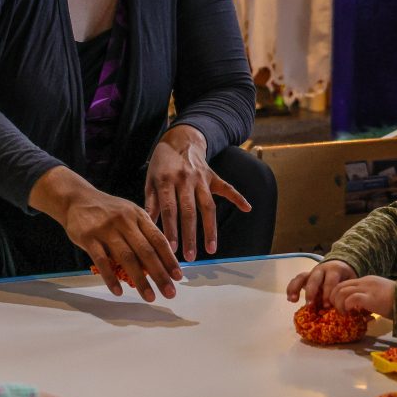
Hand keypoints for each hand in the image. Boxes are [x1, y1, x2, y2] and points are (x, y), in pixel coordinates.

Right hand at [30, 167, 180, 301]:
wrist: (76, 198)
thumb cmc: (108, 210)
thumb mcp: (130, 213)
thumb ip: (144, 233)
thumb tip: (160, 260)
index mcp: (138, 216)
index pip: (158, 240)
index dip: (169, 259)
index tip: (178, 277)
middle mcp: (125, 221)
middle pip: (146, 251)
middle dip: (160, 274)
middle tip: (170, 293)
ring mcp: (106, 229)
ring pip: (127, 258)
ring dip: (140, 280)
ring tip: (150, 297)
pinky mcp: (88, 238)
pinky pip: (102, 261)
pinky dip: (111, 278)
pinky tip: (119, 292)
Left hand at [145, 126, 250, 261]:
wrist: (179, 140)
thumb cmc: (161, 165)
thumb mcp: (150, 180)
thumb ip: (150, 203)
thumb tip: (148, 228)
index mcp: (166, 181)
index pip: (170, 209)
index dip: (171, 230)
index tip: (171, 249)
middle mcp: (185, 179)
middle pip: (189, 211)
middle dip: (190, 236)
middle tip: (190, 256)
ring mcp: (201, 178)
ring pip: (207, 206)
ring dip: (210, 229)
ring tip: (211, 248)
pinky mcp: (213, 176)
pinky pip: (227, 188)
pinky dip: (238, 197)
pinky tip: (247, 208)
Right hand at [286, 260, 355, 307]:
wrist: (340, 266)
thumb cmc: (345, 279)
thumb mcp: (349, 282)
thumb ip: (344, 292)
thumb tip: (342, 308)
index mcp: (334, 270)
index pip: (330, 281)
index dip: (328, 294)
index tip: (327, 306)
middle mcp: (321, 270)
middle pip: (314, 279)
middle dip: (311, 292)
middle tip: (310, 305)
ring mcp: (312, 273)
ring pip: (302, 277)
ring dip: (296, 288)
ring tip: (293, 300)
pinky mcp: (306, 277)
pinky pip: (296, 280)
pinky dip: (291, 288)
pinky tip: (290, 300)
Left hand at [329, 275, 394, 317]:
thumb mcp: (381, 296)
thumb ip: (370, 298)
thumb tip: (360, 309)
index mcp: (368, 280)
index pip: (346, 283)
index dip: (338, 294)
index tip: (338, 305)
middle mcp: (365, 282)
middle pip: (340, 286)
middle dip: (333, 298)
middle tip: (336, 309)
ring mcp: (367, 289)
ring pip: (341, 291)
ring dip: (338, 303)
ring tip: (342, 312)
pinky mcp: (369, 298)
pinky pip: (350, 298)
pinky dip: (346, 306)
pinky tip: (348, 313)